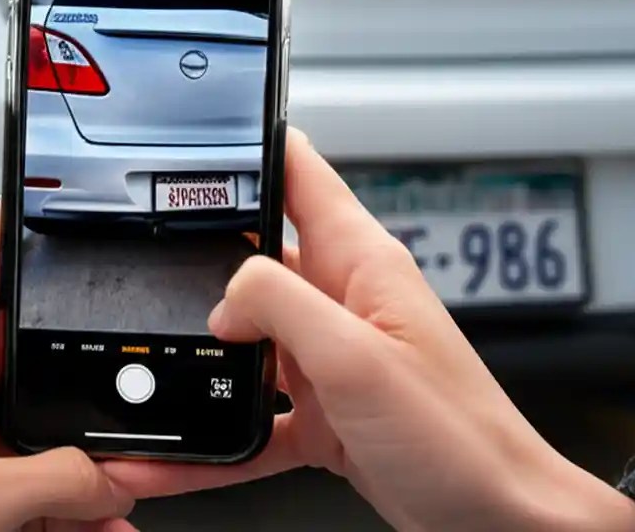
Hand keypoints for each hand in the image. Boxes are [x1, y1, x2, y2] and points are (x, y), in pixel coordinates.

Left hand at [0, 202, 134, 531]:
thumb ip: (45, 484)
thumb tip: (113, 477)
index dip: (15, 216)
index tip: (58, 183)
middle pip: (55, 357)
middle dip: (110, 367)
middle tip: (165, 372)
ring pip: (70, 436)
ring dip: (114, 458)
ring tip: (155, 477)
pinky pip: (64, 496)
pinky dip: (97, 511)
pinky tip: (116, 526)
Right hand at [104, 131, 634, 531]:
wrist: (493, 518)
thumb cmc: (459, 436)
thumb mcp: (357, 355)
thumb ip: (281, 304)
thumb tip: (221, 296)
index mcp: (360, 263)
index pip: (298, 171)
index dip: (248, 143)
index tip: (191, 140)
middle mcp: (342, 302)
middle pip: (252, 260)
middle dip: (195, 266)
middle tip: (142, 275)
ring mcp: (329, 359)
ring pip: (244, 345)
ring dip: (197, 365)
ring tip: (149, 379)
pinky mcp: (322, 414)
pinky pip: (251, 416)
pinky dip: (213, 439)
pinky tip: (175, 457)